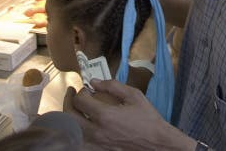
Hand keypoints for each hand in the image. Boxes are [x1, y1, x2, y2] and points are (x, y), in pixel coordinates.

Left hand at [64, 81, 192, 150]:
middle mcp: (97, 130)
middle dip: (69, 102)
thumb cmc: (147, 118)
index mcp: (105, 115)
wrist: (156, 142)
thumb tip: (94, 81)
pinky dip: (77, 130)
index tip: (87, 88)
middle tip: (72, 94)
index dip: (81, 91)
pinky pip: (81, 140)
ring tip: (75, 108)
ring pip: (72, 129)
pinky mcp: (99, 149)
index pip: (80, 100)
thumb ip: (113, 86)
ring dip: (71, 116)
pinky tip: (82, 123)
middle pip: (70, 116)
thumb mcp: (134, 96)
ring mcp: (97, 142)